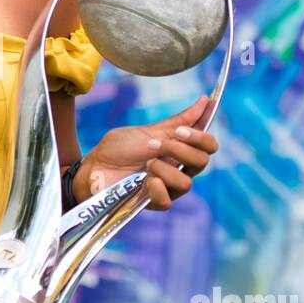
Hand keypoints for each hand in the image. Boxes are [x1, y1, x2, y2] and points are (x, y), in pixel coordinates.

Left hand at [76, 94, 218, 211]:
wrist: (94, 165)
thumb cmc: (120, 148)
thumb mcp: (149, 131)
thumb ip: (178, 121)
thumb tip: (204, 100)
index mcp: (181, 150)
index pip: (209, 146)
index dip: (201, 138)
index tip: (180, 131)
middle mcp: (179, 169)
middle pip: (202, 162)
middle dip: (179, 149)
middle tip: (154, 144)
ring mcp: (167, 188)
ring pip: (186, 183)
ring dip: (163, 168)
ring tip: (145, 164)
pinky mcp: (153, 202)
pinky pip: (168, 202)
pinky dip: (157, 189)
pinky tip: (146, 181)